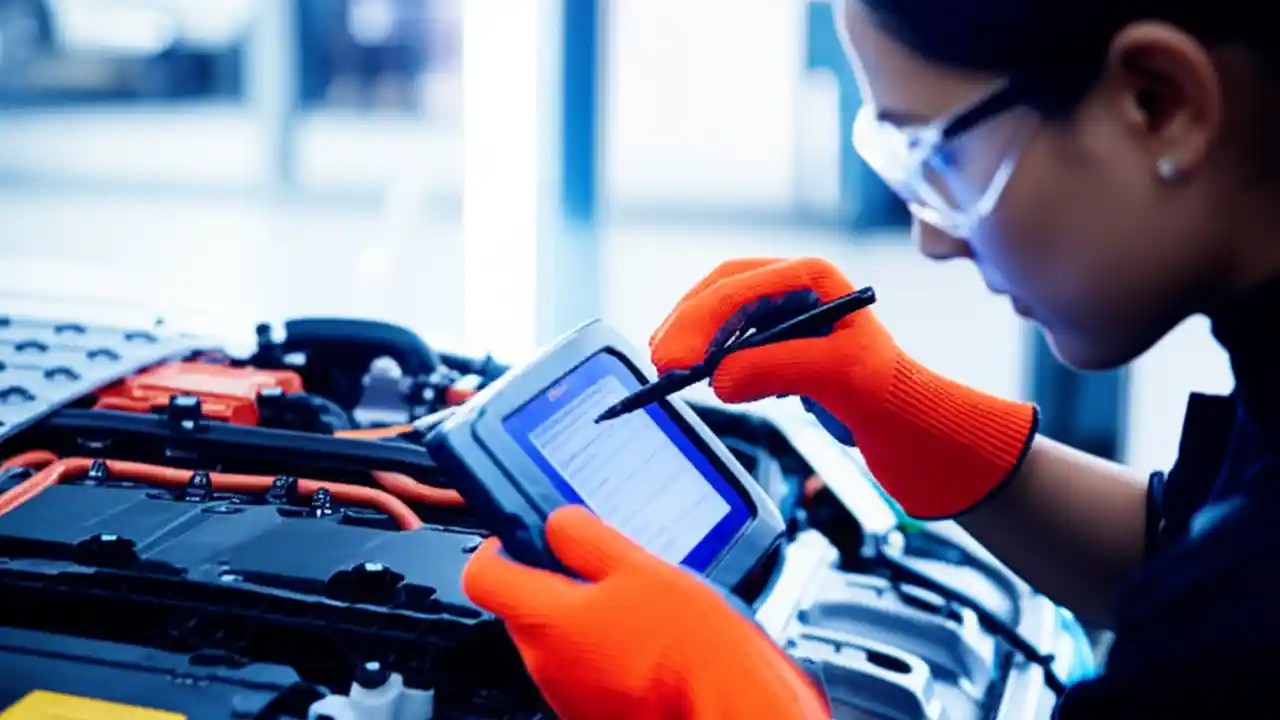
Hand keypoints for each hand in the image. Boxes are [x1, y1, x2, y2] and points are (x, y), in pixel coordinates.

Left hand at [462, 505, 829, 719]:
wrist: (730, 707)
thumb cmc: (690, 646)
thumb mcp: (639, 566)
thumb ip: (585, 539)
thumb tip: (557, 522)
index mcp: (546, 620)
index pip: (482, 576)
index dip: (496, 547)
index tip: (520, 534)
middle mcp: (545, 664)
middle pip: (522, 608)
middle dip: (554, 582)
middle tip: (600, 564)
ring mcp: (568, 694)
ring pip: (557, 639)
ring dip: (585, 617)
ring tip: (637, 603)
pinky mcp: (593, 713)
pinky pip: (584, 669)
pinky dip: (605, 649)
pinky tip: (647, 638)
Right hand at [651, 257, 1037, 518]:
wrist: (916, 430)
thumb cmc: (891, 396)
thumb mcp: (839, 377)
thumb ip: (777, 370)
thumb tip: (718, 379)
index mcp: (813, 277)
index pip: (740, 284)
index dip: (699, 317)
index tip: (676, 356)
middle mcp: (794, 288)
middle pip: (720, 293)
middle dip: (686, 324)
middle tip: (661, 363)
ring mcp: (782, 317)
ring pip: (718, 316)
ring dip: (689, 339)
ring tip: (666, 369)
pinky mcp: (776, 348)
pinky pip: (727, 342)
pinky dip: (706, 358)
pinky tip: (694, 376)